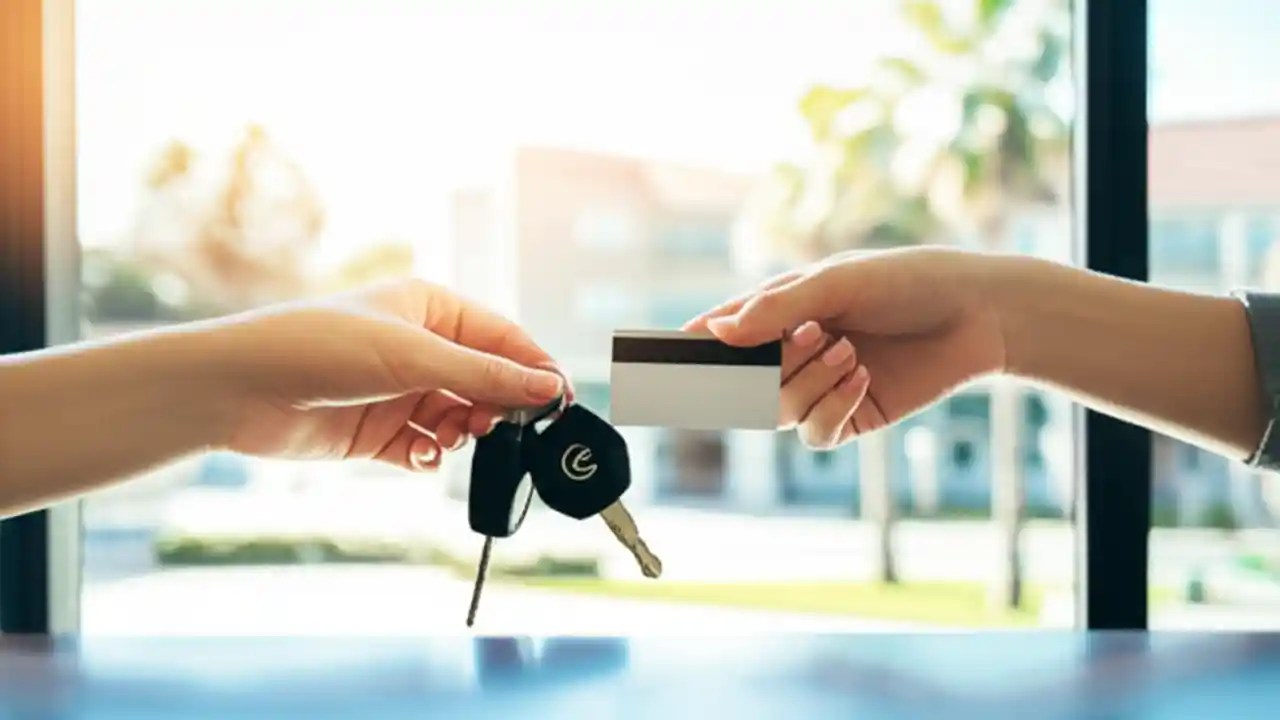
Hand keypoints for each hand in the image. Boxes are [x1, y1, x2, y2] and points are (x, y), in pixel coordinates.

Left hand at [209, 280, 571, 470]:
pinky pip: (424, 447)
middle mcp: (418, 347)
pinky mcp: (377, 430)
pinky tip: (418, 454)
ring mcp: (398, 390)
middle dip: (497, 406)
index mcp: (431, 309)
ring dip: (464, 433)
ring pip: (458, 418)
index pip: (502, 338)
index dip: (533, 368)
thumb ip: (485, 375)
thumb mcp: (413, 356)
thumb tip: (548, 385)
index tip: (558, 401)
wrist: (239, 388)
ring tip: (452, 437)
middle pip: (485, 381)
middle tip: (501, 426)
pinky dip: (429, 455)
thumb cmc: (318, 347)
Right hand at [686, 247, 1005, 448]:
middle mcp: (795, 351)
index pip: (724, 331)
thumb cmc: (907, 281)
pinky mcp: (850, 416)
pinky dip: (832, 407)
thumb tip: (717, 333)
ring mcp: (820, 386)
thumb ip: (777, 308)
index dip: (697, 344)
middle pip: (745, 381)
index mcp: (783, 310)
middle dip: (771, 365)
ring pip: (778, 411)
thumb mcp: (839, 282)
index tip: (673, 354)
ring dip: (807, 383)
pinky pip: (816, 433)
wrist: (979, 313)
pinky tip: (861, 378)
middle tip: (808, 337)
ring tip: (847, 350)